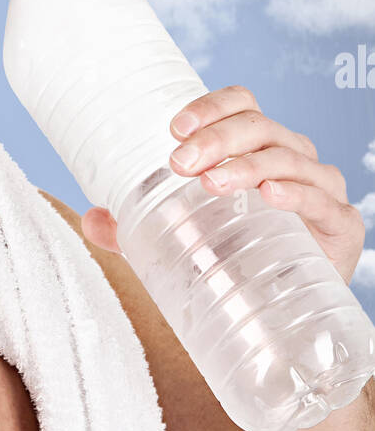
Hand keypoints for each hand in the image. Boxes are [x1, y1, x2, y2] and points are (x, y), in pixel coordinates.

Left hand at [80, 85, 365, 285]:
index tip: (174, 127)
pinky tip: (271, 196)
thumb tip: (90, 220)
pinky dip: (296, 193)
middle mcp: (292, 159)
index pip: (241, 107)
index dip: (211, 107)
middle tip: (180, 163)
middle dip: (217, 138)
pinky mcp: (340, 225)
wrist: (282, 323)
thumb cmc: (236, 264)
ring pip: (287, 158)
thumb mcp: (181, 242)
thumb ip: (137, 230)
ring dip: (246, 165)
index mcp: (256, 149)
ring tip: (210, 183)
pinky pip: (322, 200)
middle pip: (260, 127)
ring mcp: (321, 189)